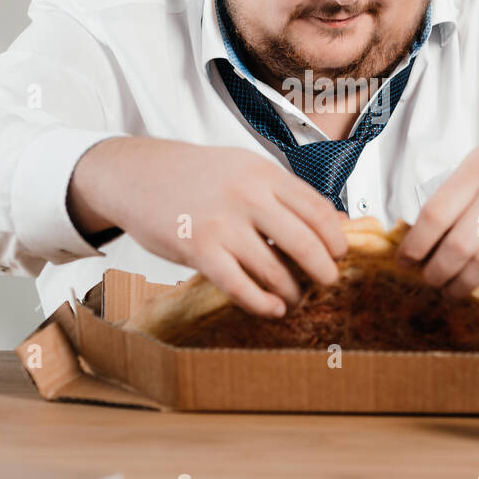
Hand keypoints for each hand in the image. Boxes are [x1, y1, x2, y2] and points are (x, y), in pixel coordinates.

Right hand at [67, 137, 346, 317]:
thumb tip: (338, 222)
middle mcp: (247, 196)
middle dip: (323, 269)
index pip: (317, 209)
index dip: (335, 238)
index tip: (340, 254)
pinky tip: (273, 308)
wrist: (138, 174)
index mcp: (264, 173)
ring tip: (296, 298)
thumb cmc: (197, 175)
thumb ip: (287, 194)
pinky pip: (239, 286)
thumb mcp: (246, 169)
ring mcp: (222, 224)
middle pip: (304, 242)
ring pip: (274, 269)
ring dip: (293, 291)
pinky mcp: (198, 250)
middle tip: (328, 281)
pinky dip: (262, 303)